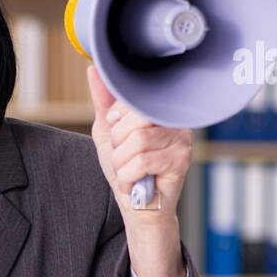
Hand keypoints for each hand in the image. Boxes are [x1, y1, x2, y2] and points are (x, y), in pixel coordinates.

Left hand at [87, 63, 189, 276]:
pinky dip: (129, 176)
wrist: (139, 207)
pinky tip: (135, 182)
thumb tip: (94, 69)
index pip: (134, 97)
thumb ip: (103, 102)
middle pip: (136, 116)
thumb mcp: (107, 132)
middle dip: (118, 142)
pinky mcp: (182, 160)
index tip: (115, 130)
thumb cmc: (127, 168)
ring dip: (121, 162)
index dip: (117, 115)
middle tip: (123, 156)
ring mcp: (182, 139)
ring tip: (128, 171)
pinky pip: (143, 161)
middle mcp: (174, 119)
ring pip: (138, 140)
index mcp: (158, 109)